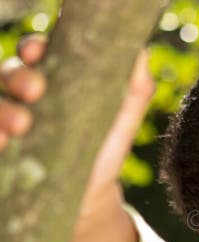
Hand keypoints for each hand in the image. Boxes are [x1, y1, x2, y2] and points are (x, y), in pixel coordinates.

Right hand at [1, 34, 154, 210]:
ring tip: (20, 126)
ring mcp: (7, 117)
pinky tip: (2, 142)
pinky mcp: (1, 142)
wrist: (91, 194)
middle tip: (35, 91)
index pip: (34, 51)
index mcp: (52, 75)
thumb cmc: (105, 146)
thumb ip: (134, 85)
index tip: (38, 52)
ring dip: (1, 109)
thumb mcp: (124, 117)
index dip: (32, 47)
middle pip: (9, 71)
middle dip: (18, 76)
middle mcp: (23, 93)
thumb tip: (142, 52)